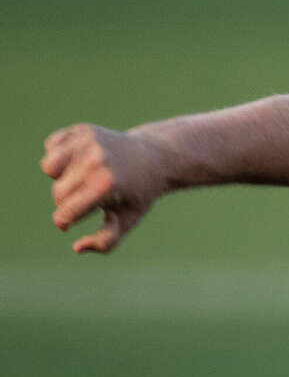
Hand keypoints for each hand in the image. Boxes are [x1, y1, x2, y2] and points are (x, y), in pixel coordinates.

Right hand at [41, 123, 168, 252]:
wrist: (154, 157)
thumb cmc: (138, 194)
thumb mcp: (128, 220)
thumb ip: (105, 242)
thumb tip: (76, 247)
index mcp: (106, 184)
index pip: (66, 212)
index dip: (64, 222)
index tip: (69, 223)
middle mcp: (96, 160)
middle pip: (57, 193)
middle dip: (66, 202)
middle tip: (88, 199)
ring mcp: (88, 141)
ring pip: (48, 167)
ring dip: (59, 177)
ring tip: (81, 178)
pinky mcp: (82, 129)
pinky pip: (50, 146)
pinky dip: (60, 156)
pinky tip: (81, 160)